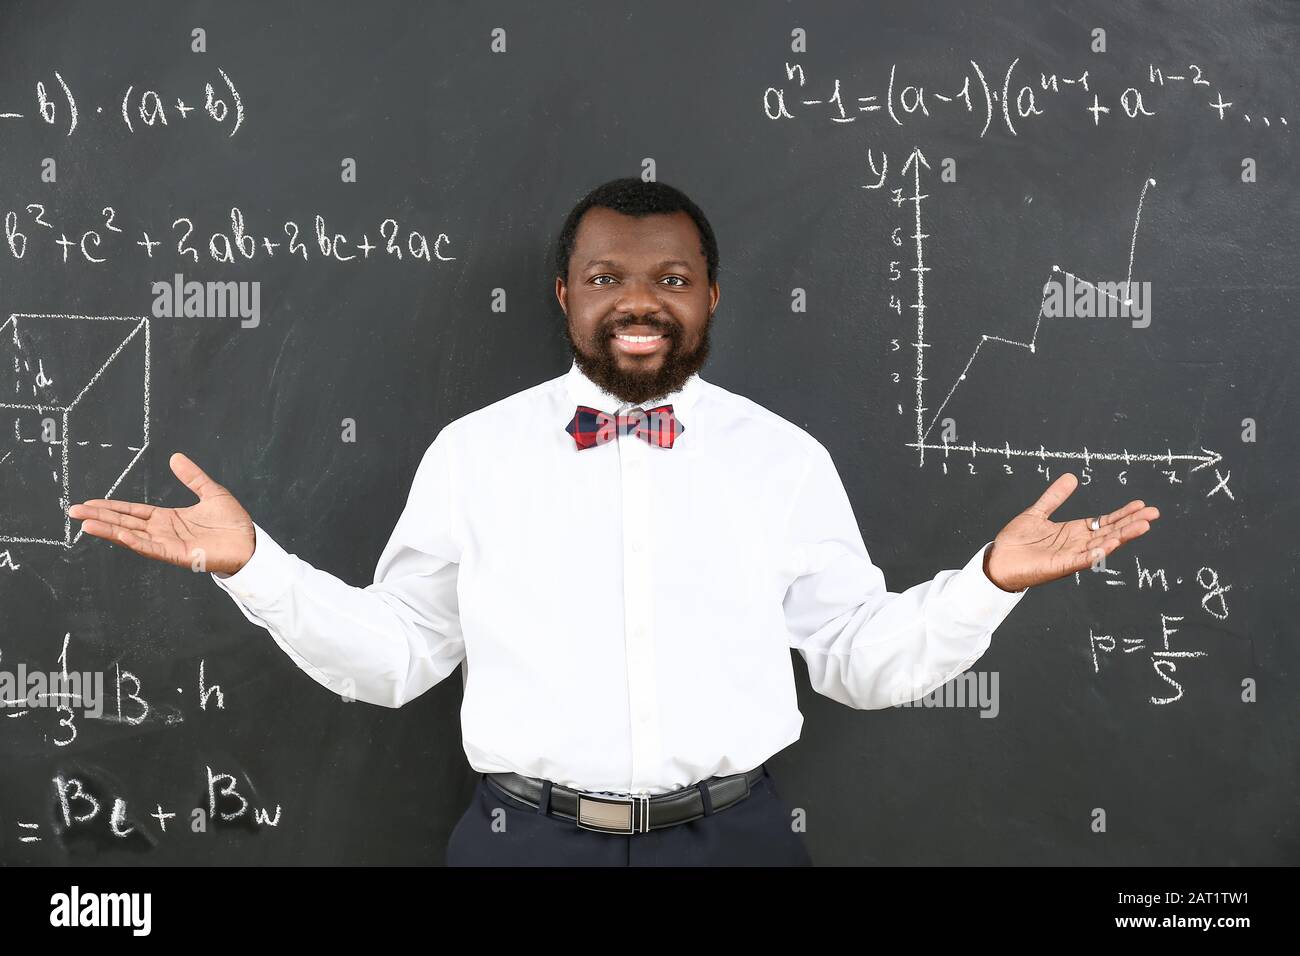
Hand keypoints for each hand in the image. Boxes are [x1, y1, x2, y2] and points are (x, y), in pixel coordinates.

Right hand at [68, 452, 255, 574]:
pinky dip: (134, 540)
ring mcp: (168, 544)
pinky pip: (151, 547)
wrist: (250, 542)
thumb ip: (192, 476)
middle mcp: (164, 532)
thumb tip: (175, 457)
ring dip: (109, 530)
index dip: (111, 507)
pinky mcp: (177, 555)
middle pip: (125, 522)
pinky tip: (117, 533)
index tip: (89, 503)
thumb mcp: (211, 492)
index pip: (133, 511)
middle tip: (73, 512)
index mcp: (168, 518)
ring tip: (86, 524)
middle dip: (100, 517)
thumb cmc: (233, 522)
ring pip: (132, 536)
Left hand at [983, 472, 1159, 591]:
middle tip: (1153, 514)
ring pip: (1102, 545)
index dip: (1122, 514)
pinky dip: (1096, 554)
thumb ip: (1054, 497)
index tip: (1141, 505)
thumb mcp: (1038, 512)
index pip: (1104, 521)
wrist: (997, 560)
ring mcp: (1070, 556)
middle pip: (1110, 532)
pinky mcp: (1060, 566)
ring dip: (1122, 537)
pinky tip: (1110, 545)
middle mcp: (1076, 544)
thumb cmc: (1017, 541)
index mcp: (1074, 532)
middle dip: (1131, 523)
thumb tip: (1072, 477)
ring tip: (1142, 526)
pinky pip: (1082, 560)